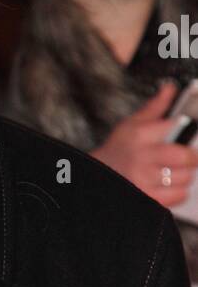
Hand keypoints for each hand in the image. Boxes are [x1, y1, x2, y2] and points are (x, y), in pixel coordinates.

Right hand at [91, 80, 197, 206]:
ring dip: (184, 175)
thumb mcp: (131, 125)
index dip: (187, 130)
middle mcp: (142, 157)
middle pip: (185, 157)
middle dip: (191, 158)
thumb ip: (154, 108)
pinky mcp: (148, 197)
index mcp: (140, 135)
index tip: (187, 134)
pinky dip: (179, 191)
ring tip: (175, 172)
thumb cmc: (117, 150)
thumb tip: (170, 89)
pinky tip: (170, 185)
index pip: (175, 126)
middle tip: (187, 158)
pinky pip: (178, 195)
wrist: (98, 175)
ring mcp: (145, 179)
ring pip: (184, 177)